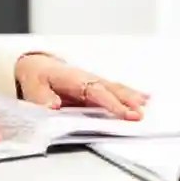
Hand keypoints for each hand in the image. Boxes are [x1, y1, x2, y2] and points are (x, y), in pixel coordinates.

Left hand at [14, 54, 149, 119]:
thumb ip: (42, 98)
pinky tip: (144, 98)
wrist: (37, 66)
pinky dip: (131, 94)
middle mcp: (88, 79)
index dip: (112, 104)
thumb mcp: (33, 87)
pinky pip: (115, 90)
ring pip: (116, 88)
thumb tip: (52, 106)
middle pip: (111, 89)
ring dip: (132, 97)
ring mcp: (93, 83)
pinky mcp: (95, 88)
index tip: (125, 113)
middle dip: (127, 101)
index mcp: (74, 79)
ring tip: (146, 105)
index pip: (97, 93)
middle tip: (140, 114)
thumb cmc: (37, 77)